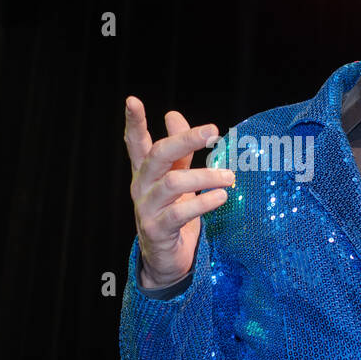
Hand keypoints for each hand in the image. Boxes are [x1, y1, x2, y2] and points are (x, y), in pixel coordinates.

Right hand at [124, 96, 234, 289]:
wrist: (167, 259)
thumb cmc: (174, 213)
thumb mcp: (177, 177)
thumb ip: (179, 150)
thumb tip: (173, 115)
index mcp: (145, 172)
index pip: (136, 142)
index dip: (134, 122)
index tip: (132, 100)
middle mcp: (141, 187)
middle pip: (158, 155)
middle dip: (184, 140)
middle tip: (212, 131)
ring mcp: (146, 209)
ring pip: (172, 183)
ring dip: (204, 176)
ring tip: (229, 176)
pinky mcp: (156, 230)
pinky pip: (179, 212)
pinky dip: (202, 203)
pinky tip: (221, 197)